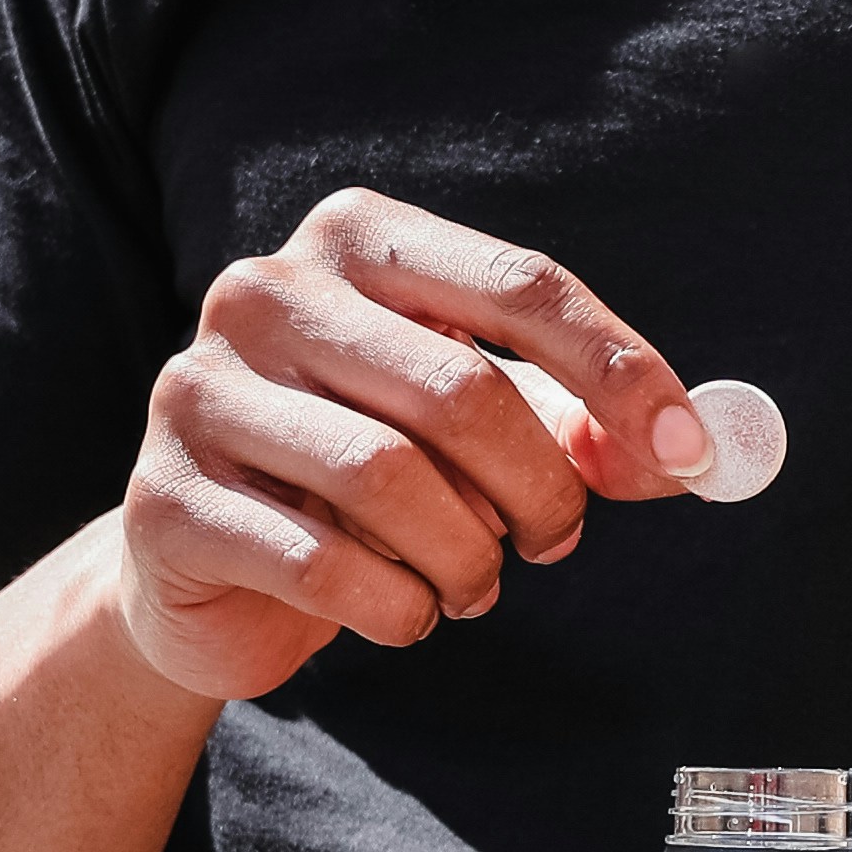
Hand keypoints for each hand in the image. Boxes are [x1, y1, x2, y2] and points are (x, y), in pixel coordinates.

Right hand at [112, 189, 722, 703]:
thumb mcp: (482, 435)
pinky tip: (402, 612)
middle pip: (461, 390)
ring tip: (471, 586)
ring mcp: (199, 389)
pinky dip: (393, 608)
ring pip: (389, 480)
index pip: (518, 283)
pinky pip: (319, 565)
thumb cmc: (364, 478)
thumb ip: (581, 432)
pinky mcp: (162, 499)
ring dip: (466, 558)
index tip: (689, 451)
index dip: (620, 370)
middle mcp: (264, 291)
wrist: (208, 571)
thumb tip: (687, 454)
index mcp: (356, 239)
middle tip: (556, 542)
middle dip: (540, 487)